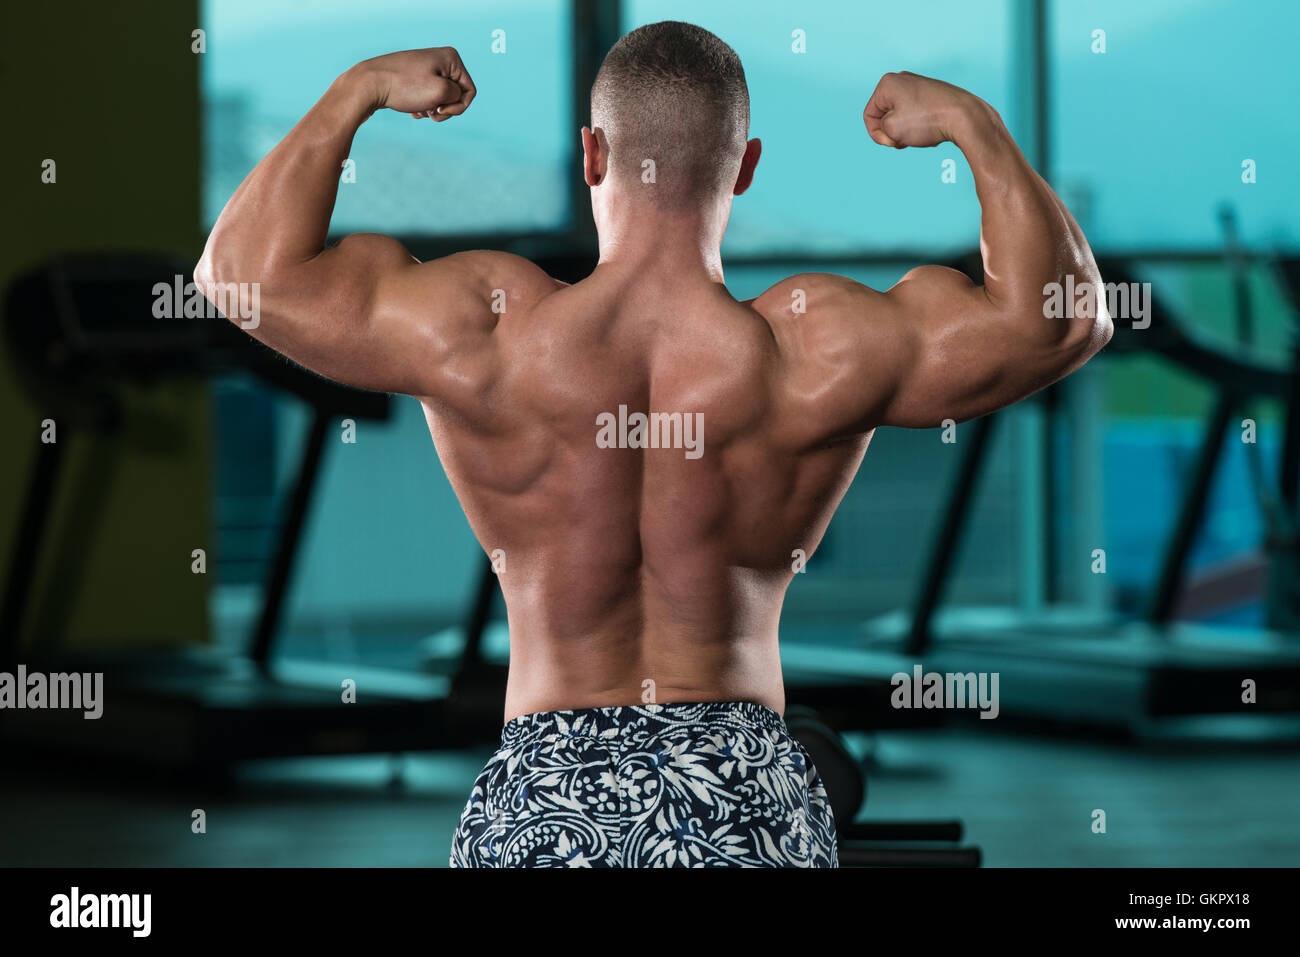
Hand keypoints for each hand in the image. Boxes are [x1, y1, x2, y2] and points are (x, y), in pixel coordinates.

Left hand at [361, 47, 475, 121]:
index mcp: (451, 58)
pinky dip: (423, 107)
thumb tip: (451, 96)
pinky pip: (428, 97)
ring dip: (433, 110)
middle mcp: (440, 59)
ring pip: (441, 98)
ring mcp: (426, 68)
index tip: (440, 111)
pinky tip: (411, 109)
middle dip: (445, 109)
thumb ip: (458, 96)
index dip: (458, 106)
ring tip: (418, 110)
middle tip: (429, 113)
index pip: (469, 91)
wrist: (369, 84)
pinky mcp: (414, 77)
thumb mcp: (440, 92)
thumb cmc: (404, 87)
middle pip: (456, 95)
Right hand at [863, 71, 977, 147]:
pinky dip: (921, 127)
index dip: (877, 135)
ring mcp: (919, 85)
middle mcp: (902, 79)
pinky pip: (918, 115)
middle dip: (894, 132)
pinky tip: (933, 131)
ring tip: (922, 135)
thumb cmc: (927, 121)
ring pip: (902, 117)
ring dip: (908, 132)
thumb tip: (894, 123)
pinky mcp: (933, 94)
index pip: (869, 116)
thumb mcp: (891, 129)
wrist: (964, 116)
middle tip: (907, 140)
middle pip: (886, 115)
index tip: (893, 143)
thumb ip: (881, 128)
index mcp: (887, 83)